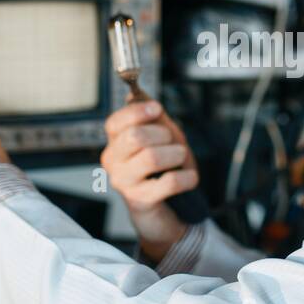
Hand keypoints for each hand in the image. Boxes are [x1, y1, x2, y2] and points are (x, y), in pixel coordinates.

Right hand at [100, 100, 199, 261]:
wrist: (163, 209)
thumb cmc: (161, 169)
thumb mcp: (161, 137)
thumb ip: (153, 117)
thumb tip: (137, 94)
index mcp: (115, 142)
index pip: (116, 122)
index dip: (138, 112)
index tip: (157, 108)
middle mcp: (113, 161)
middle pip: (136, 136)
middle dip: (164, 134)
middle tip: (173, 142)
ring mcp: (123, 182)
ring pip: (152, 157)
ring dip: (176, 154)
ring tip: (180, 158)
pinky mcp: (140, 200)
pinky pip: (169, 181)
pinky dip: (187, 177)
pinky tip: (189, 178)